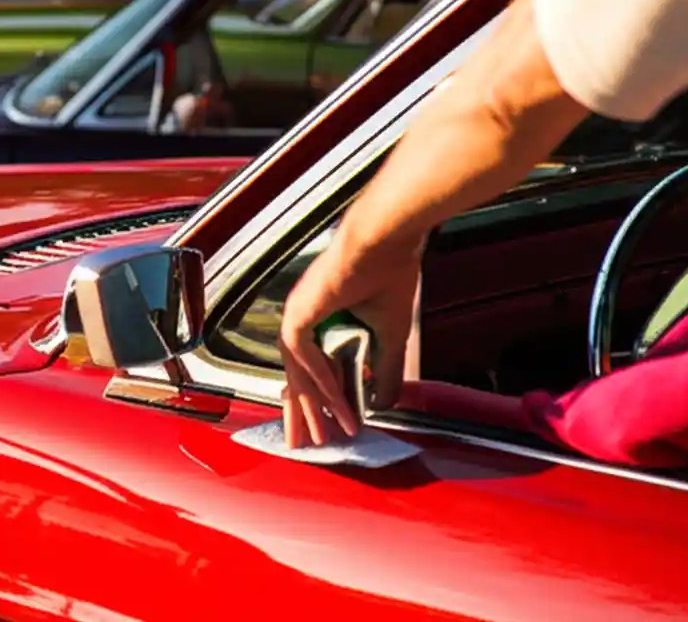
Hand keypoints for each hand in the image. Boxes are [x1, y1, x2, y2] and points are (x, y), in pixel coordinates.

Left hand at [278, 222, 422, 447]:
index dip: (317, 399)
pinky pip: (304, 356)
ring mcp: (297, 314)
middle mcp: (303, 317)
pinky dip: (321, 381)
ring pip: (297, 371)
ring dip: (311, 405)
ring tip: (320, 436)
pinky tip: (336, 403)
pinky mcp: (298, 312)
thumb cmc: (390, 276)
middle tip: (305, 445)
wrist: (386, 242)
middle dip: (302, 413)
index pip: (310, 367)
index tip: (323, 427)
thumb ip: (383, 372)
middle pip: (297, 375)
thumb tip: (380, 405)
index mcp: (319, 318)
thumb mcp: (390, 337)